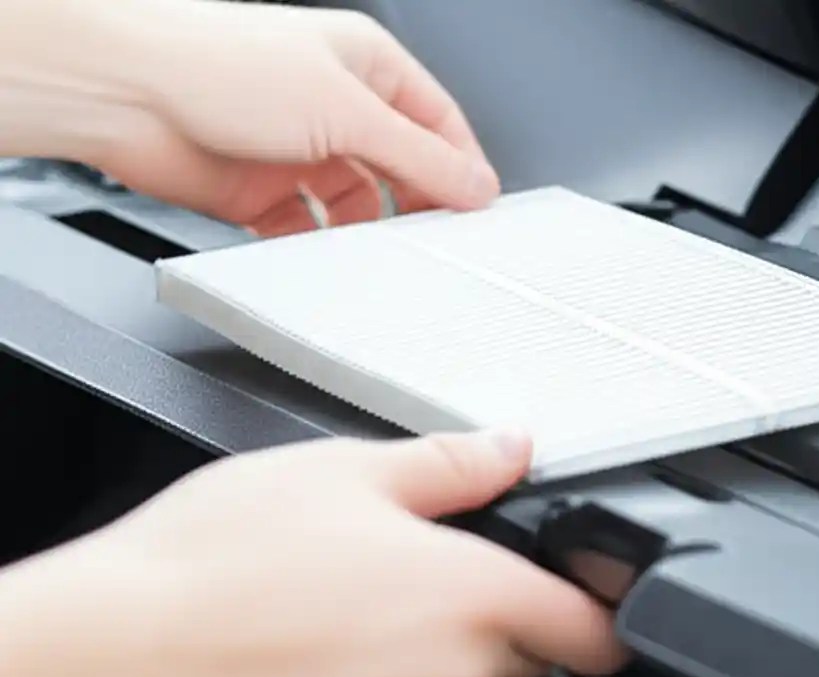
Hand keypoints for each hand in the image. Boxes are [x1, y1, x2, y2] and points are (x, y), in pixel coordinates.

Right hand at [0, 431, 626, 676]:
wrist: (123, 644)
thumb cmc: (224, 559)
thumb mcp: (352, 470)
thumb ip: (453, 464)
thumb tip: (512, 449)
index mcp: (474, 601)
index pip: (597, 630)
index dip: (605, 597)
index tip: (593, 569)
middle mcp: (454, 673)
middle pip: (537, 647)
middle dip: (520, 600)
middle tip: (458, 543)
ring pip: (474, 670)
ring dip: (454, 624)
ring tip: (383, 568)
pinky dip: (403, 652)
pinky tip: (346, 608)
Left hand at [1, 0, 498, 236]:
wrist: (123, 90)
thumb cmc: (220, 63)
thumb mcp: (348, 108)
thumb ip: (420, 155)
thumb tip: (476, 183)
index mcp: (366, 65)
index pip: (438, 123)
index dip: (461, 167)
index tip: (477, 212)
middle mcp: (334, 104)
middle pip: (400, 167)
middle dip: (416, 203)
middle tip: (433, 240)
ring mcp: (297, 148)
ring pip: (356, 203)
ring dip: (366, 230)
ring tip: (372, 249)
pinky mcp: (260, 190)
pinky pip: (307, 229)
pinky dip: (318, 246)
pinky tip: (320, 252)